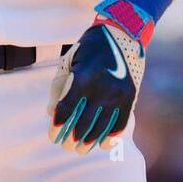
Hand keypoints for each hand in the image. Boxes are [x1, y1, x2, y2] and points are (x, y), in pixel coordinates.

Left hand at [47, 5, 147, 154]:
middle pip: (83, 124)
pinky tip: (101, 144)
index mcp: (83, 77)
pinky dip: (111, 138)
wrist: (122, 32)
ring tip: (80, 149)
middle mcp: (102, 88)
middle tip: (66, 146)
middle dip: (72, 140)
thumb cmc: (90, 47)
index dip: (57, 127)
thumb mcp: (70, 62)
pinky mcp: (130, 97)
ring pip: (101, 128)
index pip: (66, 110)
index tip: (52, 136)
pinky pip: (120, 125)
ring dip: (89, 143)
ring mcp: (118, 94)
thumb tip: (52, 114)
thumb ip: (60, 88)